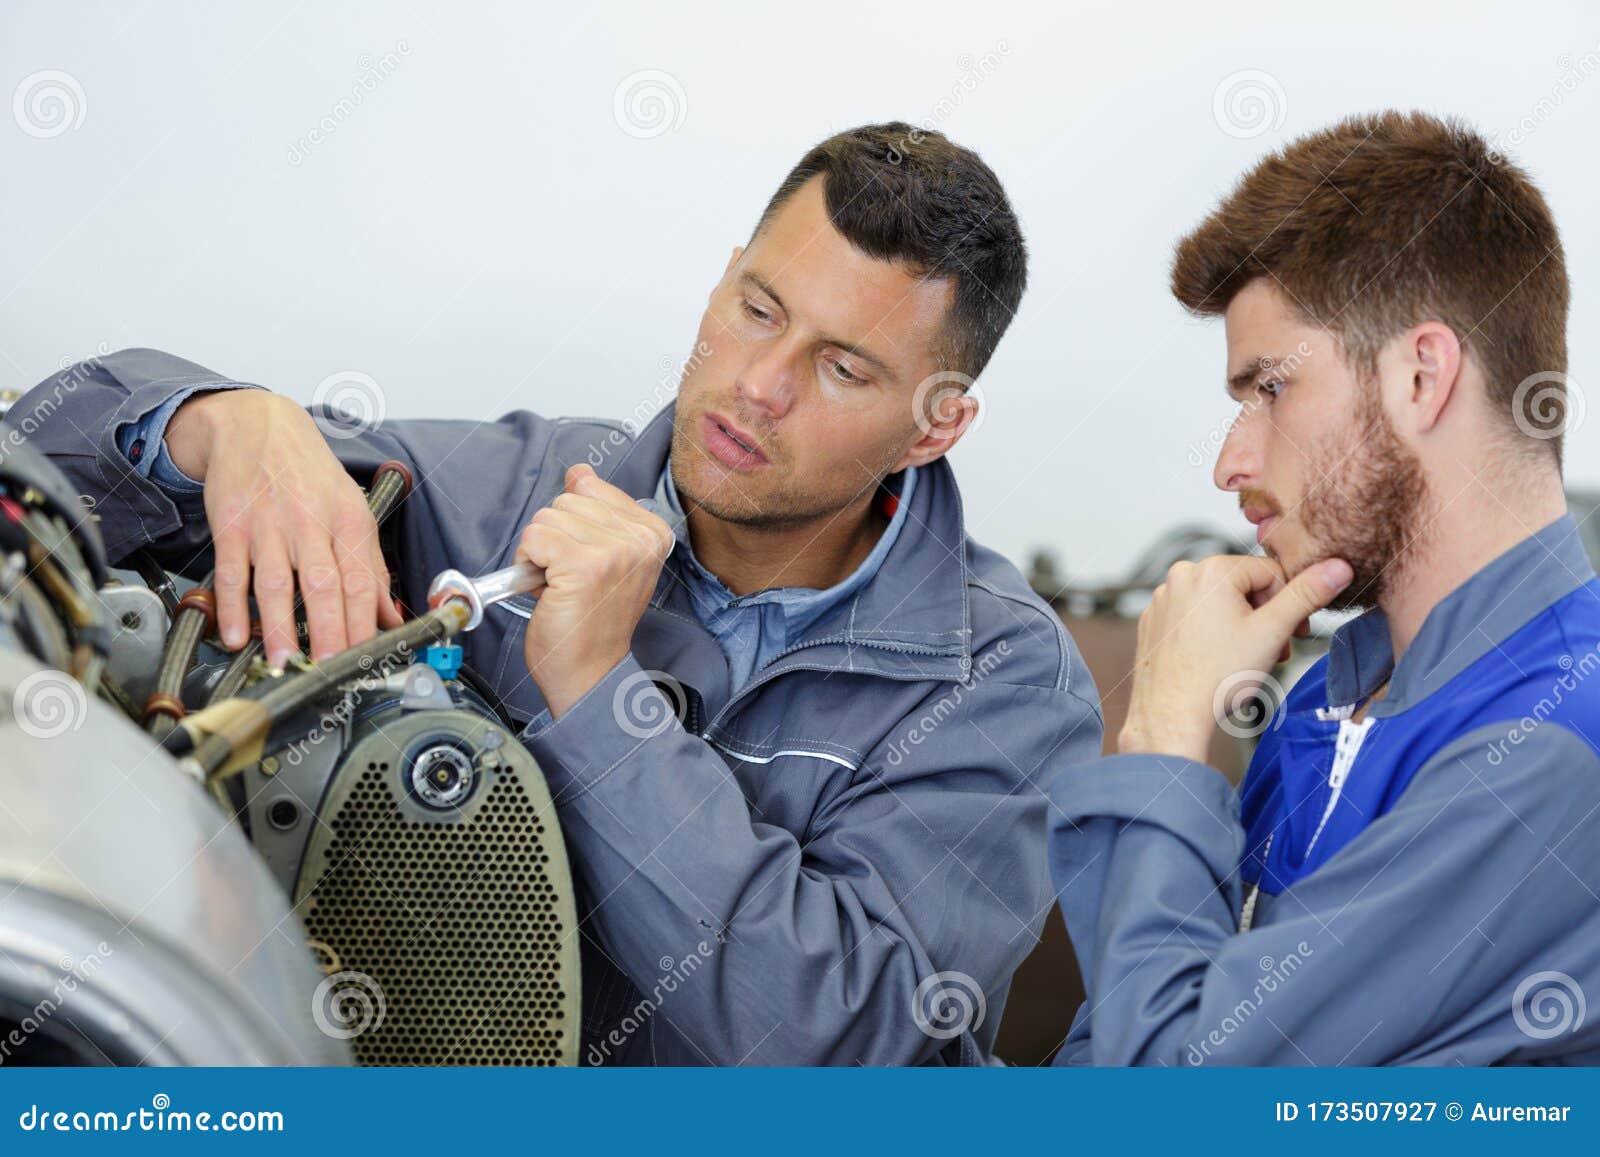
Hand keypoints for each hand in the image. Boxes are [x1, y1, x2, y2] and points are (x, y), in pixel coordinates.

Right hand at [167, 389, 401, 665]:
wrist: (257, 424)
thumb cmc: (308, 473)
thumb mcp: (352, 510)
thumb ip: (372, 566)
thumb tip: (392, 615)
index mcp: (348, 521)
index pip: (362, 582)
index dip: (363, 625)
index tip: (363, 660)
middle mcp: (310, 523)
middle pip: (324, 586)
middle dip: (328, 633)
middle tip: (327, 671)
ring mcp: (268, 526)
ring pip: (276, 583)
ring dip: (279, 628)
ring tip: (284, 663)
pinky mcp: (231, 526)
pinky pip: (231, 571)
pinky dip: (232, 606)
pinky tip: (235, 635)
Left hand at [518, 464, 674, 717]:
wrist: (590, 672)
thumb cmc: (593, 622)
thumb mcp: (607, 558)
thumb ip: (597, 513)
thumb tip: (579, 473)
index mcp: (652, 531)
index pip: (591, 488)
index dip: (574, 524)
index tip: (586, 560)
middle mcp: (641, 537)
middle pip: (566, 501)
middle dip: (555, 537)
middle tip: (571, 578)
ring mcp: (615, 549)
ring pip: (546, 517)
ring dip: (540, 553)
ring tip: (562, 585)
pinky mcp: (584, 564)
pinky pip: (534, 537)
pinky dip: (528, 564)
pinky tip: (548, 588)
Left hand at [1118, 555, 1353, 761]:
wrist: (1171, 716)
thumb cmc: (1217, 678)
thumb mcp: (1273, 631)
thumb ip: (1307, 595)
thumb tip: (1337, 567)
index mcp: (1211, 570)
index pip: (1271, 572)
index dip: (1288, 603)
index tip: (1294, 632)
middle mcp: (1181, 577)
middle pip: (1243, 586)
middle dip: (1264, 616)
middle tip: (1272, 649)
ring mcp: (1163, 599)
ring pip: (1218, 602)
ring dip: (1240, 625)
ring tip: (1244, 658)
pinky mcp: (1153, 621)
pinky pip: (1192, 617)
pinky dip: (1209, 632)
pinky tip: (1215, 659)